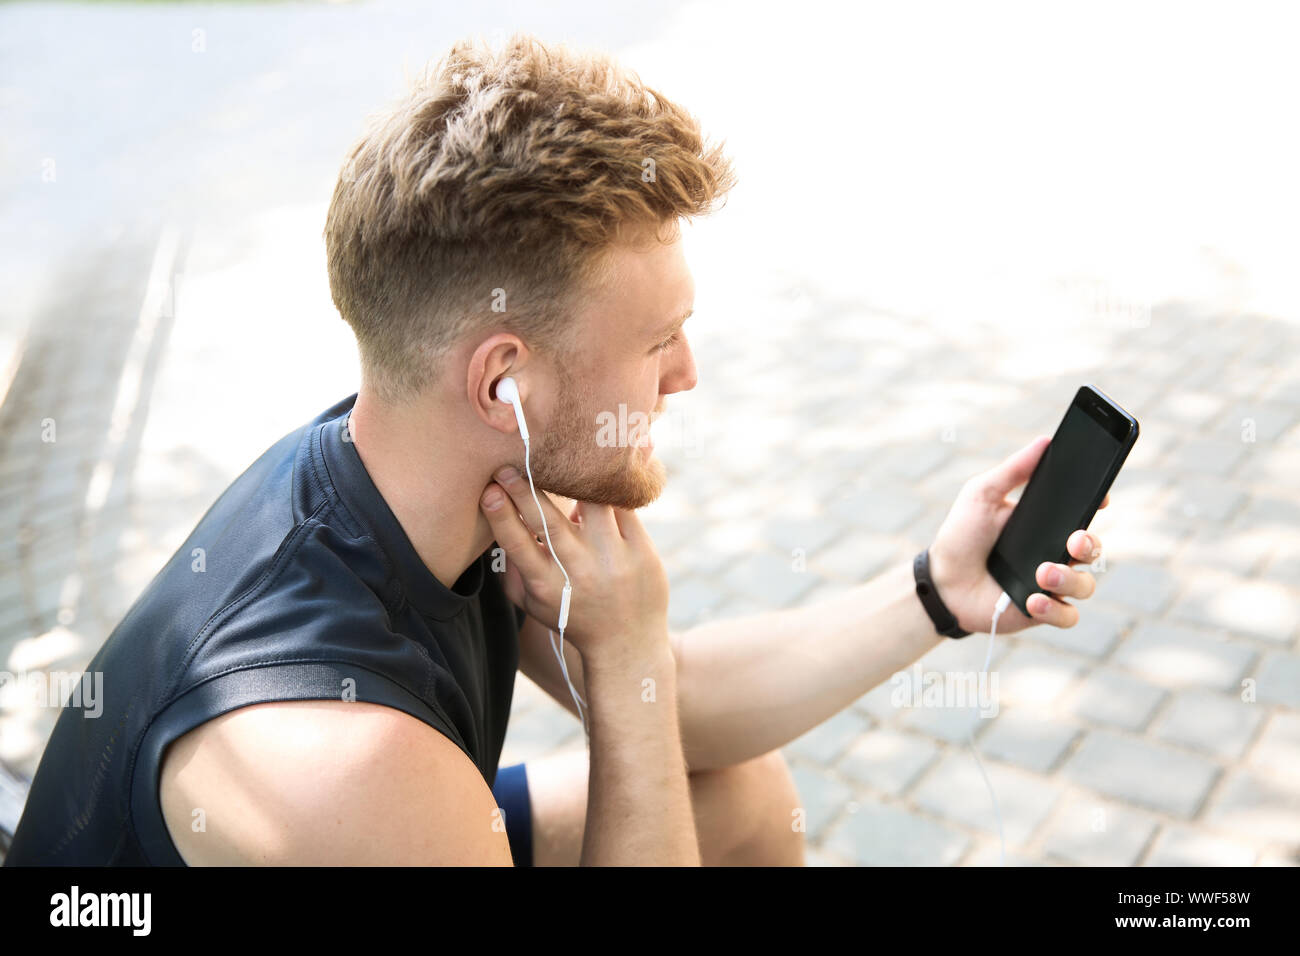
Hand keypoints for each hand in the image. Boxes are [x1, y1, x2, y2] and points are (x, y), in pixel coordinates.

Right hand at [479, 465, 670, 668]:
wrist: (627, 644)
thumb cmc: (572, 617)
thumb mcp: (532, 604)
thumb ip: (512, 569)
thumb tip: (498, 521)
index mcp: (547, 586)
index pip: (518, 545)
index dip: (501, 516)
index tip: (489, 490)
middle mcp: (580, 571)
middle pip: (549, 521)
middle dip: (526, 490)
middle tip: (510, 466)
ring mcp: (614, 559)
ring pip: (591, 505)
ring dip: (575, 485)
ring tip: (564, 473)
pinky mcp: (643, 551)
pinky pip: (623, 507)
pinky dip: (608, 495)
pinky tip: (598, 487)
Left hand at [927, 436, 1109, 633]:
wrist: (941, 581)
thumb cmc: (962, 534)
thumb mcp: (982, 495)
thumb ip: (1013, 470)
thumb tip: (1045, 440)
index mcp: (1048, 522)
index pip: (1085, 511)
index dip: (1099, 503)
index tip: (1100, 498)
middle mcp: (1056, 552)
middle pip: (1094, 548)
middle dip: (1091, 544)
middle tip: (1074, 540)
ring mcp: (1052, 584)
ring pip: (1086, 584)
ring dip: (1068, 578)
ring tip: (1040, 573)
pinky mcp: (1044, 612)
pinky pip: (1069, 616)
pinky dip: (1055, 610)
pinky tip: (1032, 601)